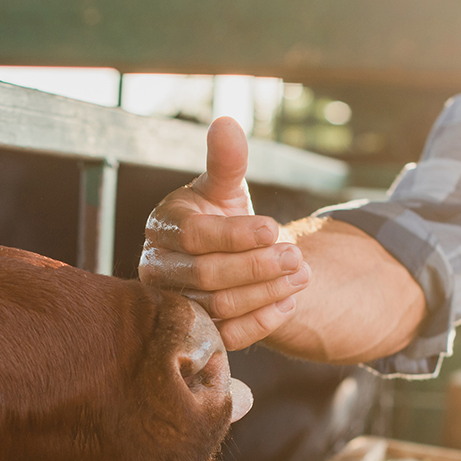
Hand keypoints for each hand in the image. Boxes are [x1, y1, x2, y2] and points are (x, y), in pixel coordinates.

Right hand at [139, 117, 309, 349]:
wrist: (219, 258)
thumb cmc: (217, 216)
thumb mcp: (223, 187)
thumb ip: (225, 161)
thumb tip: (226, 123)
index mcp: (161, 228)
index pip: (193, 235)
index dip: (234, 234)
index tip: (272, 228)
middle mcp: (158, 269)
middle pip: (205, 275)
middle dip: (257, 266)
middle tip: (297, 256)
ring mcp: (174, 304)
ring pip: (217, 307)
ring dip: (265, 293)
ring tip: (302, 276)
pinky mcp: (196, 332)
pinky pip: (226, 337)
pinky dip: (261, 322)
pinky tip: (289, 303)